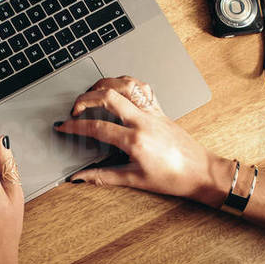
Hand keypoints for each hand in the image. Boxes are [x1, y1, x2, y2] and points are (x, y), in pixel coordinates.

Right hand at [56, 77, 234, 206]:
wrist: (200, 172)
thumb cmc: (173, 178)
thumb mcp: (134, 180)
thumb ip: (103, 177)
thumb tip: (80, 178)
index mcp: (135, 140)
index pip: (97, 127)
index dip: (75, 126)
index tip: (64, 126)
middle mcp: (144, 121)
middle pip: (109, 96)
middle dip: (86, 98)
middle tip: (75, 108)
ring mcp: (153, 112)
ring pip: (126, 85)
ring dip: (106, 84)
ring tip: (92, 93)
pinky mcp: (161, 110)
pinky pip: (143, 88)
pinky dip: (127, 83)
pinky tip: (119, 88)